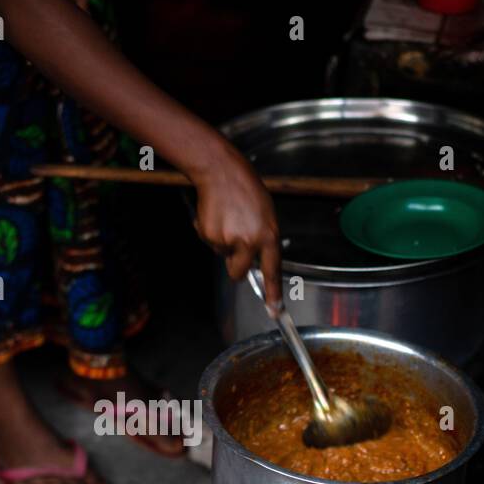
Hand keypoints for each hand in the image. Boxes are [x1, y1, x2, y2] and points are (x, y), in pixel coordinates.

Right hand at [190, 141, 281, 304]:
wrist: (221, 172)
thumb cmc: (246, 190)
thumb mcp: (266, 215)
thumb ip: (264, 239)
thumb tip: (256, 260)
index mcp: (268, 235)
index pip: (272, 271)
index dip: (273, 293)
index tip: (274, 310)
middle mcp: (249, 241)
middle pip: (239, 272)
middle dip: (235, 265)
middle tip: (235, 243)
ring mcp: (227, 239)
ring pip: (223, 255)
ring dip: (224, 242)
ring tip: (228, 218)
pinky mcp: (209, 235)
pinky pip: (210, 243)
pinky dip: (212, 233)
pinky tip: (217, 215)